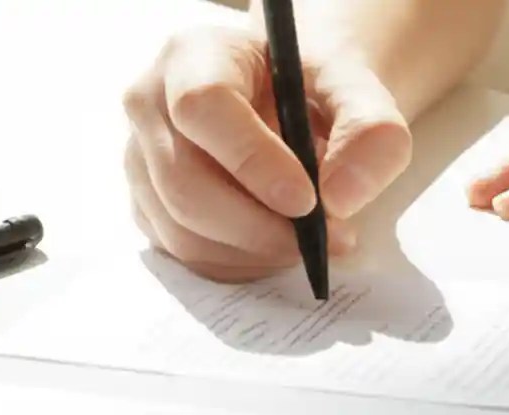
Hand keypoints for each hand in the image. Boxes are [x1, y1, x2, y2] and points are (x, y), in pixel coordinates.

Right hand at [122, 26, 411, 282]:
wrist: (285, 98)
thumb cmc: (310, 88)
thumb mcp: (354, 88)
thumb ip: (368, 129)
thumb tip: (341, 198)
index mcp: (193, 56)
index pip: (203, 108)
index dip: (252, 161)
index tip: (307, 200)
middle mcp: (149, 105)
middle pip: (185, 184)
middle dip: (259, 228)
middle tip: (324, 240)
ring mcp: (139, 159)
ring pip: (182, 230)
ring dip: (254, 252)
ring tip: (309, 242)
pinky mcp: (146, 205)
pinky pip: (185, 253)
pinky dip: (239, 264)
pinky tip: (277, 247)